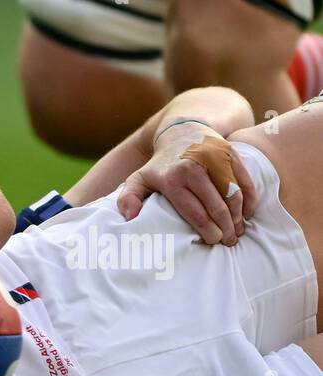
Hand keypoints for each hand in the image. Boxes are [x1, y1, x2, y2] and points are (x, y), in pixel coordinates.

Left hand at [117, 122, 258, 245]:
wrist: (182, 131)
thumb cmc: (160, 165)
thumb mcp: (138, 179)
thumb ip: (129, 198)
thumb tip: (129, 217)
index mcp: (172, 179)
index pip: (194, 212)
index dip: (207, 230)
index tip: (213, 241)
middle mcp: (194, 168)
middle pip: (216, 206)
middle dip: (225, 227)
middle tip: (229, 241)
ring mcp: (215, 159)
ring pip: (234, 194)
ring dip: (239, 216)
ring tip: (239, 231)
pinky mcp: (231, 154)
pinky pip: (245, 180)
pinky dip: (250, 198)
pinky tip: (248, 213)